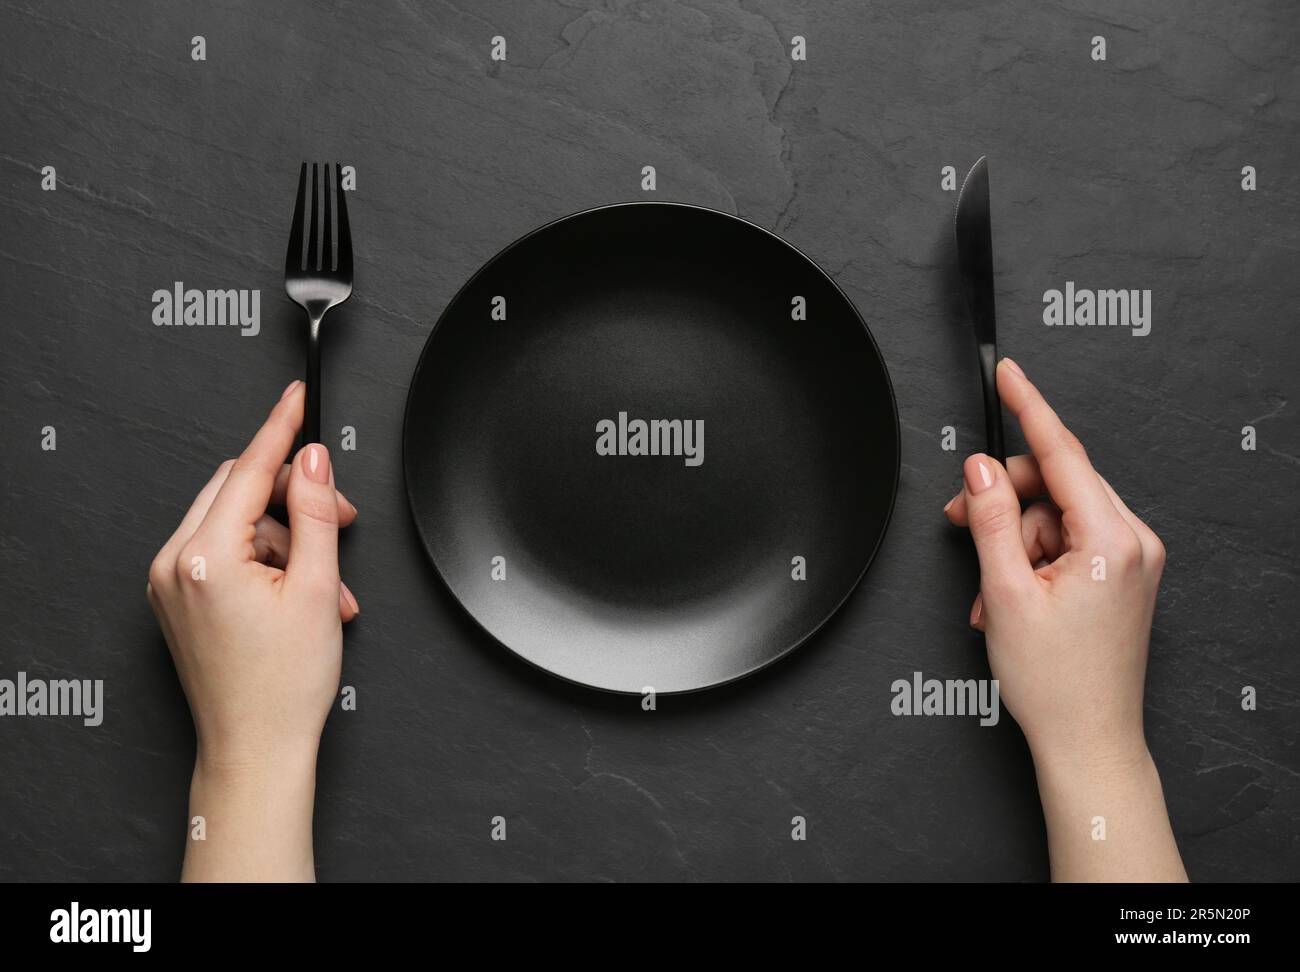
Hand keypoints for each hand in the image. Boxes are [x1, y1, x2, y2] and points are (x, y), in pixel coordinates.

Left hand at [147, 379, 358, 880]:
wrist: (256, 749)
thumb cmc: (284, 686)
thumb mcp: (317, 588)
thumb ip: (317, 513)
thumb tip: (312, 461)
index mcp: (205, 556)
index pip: (249, 469)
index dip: (281, 428)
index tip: (296, 397)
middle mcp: (175, 563)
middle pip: (240, 490)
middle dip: (295, 500)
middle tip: (341, 520)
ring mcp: (170, 582)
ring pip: (238, 522)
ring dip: (289, 541)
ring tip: (327, 588)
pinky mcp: (177, 598)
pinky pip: (224, 552)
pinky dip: (266, 561)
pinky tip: (300, 593)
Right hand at [944, 359, 1184, 881]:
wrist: (1087, 740)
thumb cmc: (1053, 682)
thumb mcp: (1006, 592)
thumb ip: (990, 519)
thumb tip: (982, 468)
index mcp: (1111, 540)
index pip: (1062, 454)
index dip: (1028, 408)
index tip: (1009, 373)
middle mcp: (1132, 542)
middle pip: (1054, 484)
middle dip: (1003, 501)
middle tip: (961, 523)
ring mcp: (1132, 559)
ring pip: (1055, 514)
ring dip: (1014, 543)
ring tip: (996, 595)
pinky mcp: (1123, 574)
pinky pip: (1068, 540)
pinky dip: (1033, 559)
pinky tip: (1015, 597)